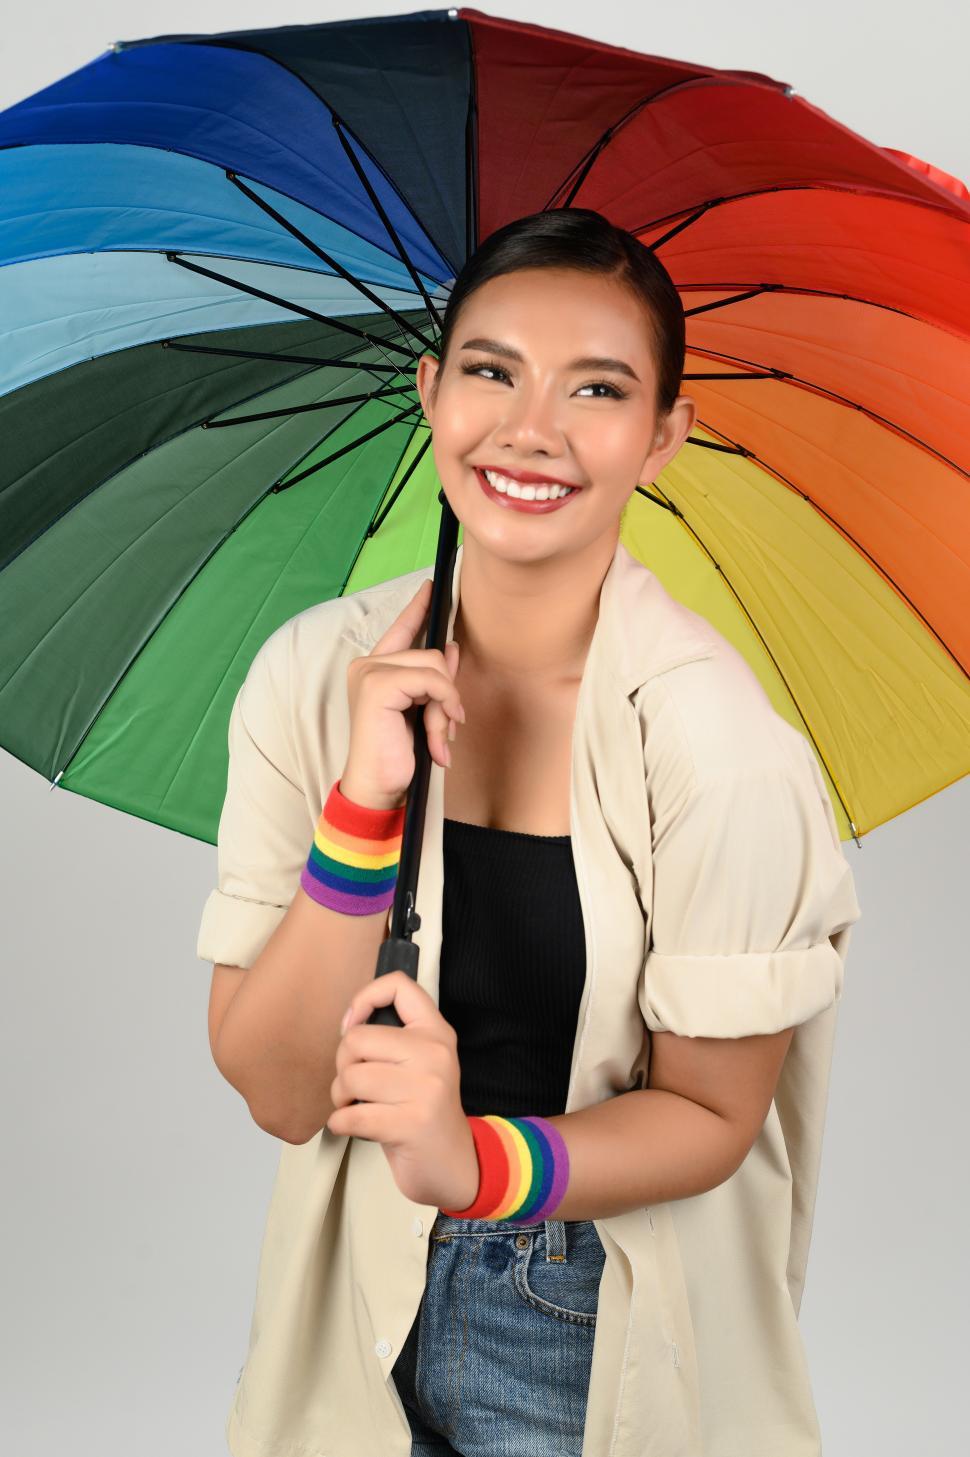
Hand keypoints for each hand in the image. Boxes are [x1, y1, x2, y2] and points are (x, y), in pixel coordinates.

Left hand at [326, 971, 479, 1210]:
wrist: (455, 1164)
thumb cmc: (424, 1111)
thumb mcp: (421, 1063)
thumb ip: (393, 1037)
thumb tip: (349, 1023)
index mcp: (436, 1032)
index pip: (398, 986)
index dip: (364, 999)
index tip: (354, 1025)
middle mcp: (435, 1054)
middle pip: (357, 1038)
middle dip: (342, 1065)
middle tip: (354, 1082)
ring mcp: (426, 1089)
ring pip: (350, 1077)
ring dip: (339, 1097)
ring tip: (355, 1105)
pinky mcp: (411, 1123)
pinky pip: (350, 1116)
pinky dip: (340, 1123)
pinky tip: (353, 1125)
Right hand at [341, 577, 463, 810]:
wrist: (379, 787)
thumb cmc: (398, 753)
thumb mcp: (424, 712)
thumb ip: (437, 681)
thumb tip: (455, 649)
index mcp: (375, 668)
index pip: (402, 629)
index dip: (419, 607)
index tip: (433, 586)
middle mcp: (367, 664)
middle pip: (433, 654)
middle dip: (448, 694)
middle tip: (446, 729)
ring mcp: (370, 672)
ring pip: (435, 666)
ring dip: (447, 706)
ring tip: (439, 739)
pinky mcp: (378, 685)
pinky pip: (431, 680)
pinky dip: (444, 705)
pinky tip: (439, 735)